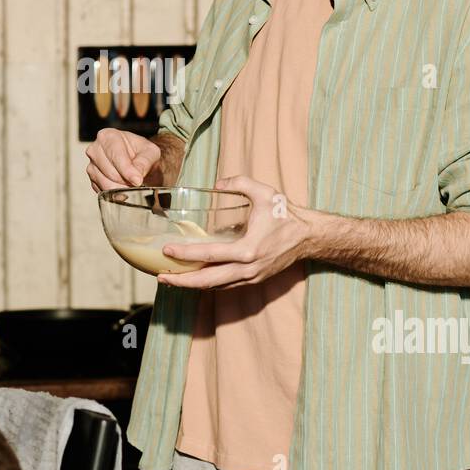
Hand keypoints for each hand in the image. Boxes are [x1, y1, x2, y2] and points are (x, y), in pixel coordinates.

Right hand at [86, 128, 161, 191]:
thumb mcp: (151, 152)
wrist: (138, 162)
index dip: (127, 170)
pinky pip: (103, 192)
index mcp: (108, 136)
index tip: (138, 180)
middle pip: (110, 172)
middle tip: (138, 180)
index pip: (115, 155)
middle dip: (126, 180)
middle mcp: (95, 149)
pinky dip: (116, 194)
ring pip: (105, 184)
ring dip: (122, 188)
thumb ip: (144, 161)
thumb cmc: (142, 153)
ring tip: (131, 182)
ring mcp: (91, 165)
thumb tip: (136, 175)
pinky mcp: (92, 180)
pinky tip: (124, 187)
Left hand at [156, 175, 314, 288]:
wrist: (309, 236)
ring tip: (172, 279)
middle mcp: (248, 268)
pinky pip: (226, 285)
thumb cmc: (286, 214)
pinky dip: (208, 284)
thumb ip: (239, 183)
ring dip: (193, 285)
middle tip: (161, 277)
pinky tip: (195, 278)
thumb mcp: (264, 192)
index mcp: (248, 250)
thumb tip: (216, 183)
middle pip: (207, 281)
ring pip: (216, 287)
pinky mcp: (254, 279)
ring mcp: (251, 277)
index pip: (209, 255)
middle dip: (182, 281)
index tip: (167, 251)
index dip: (186, 254)